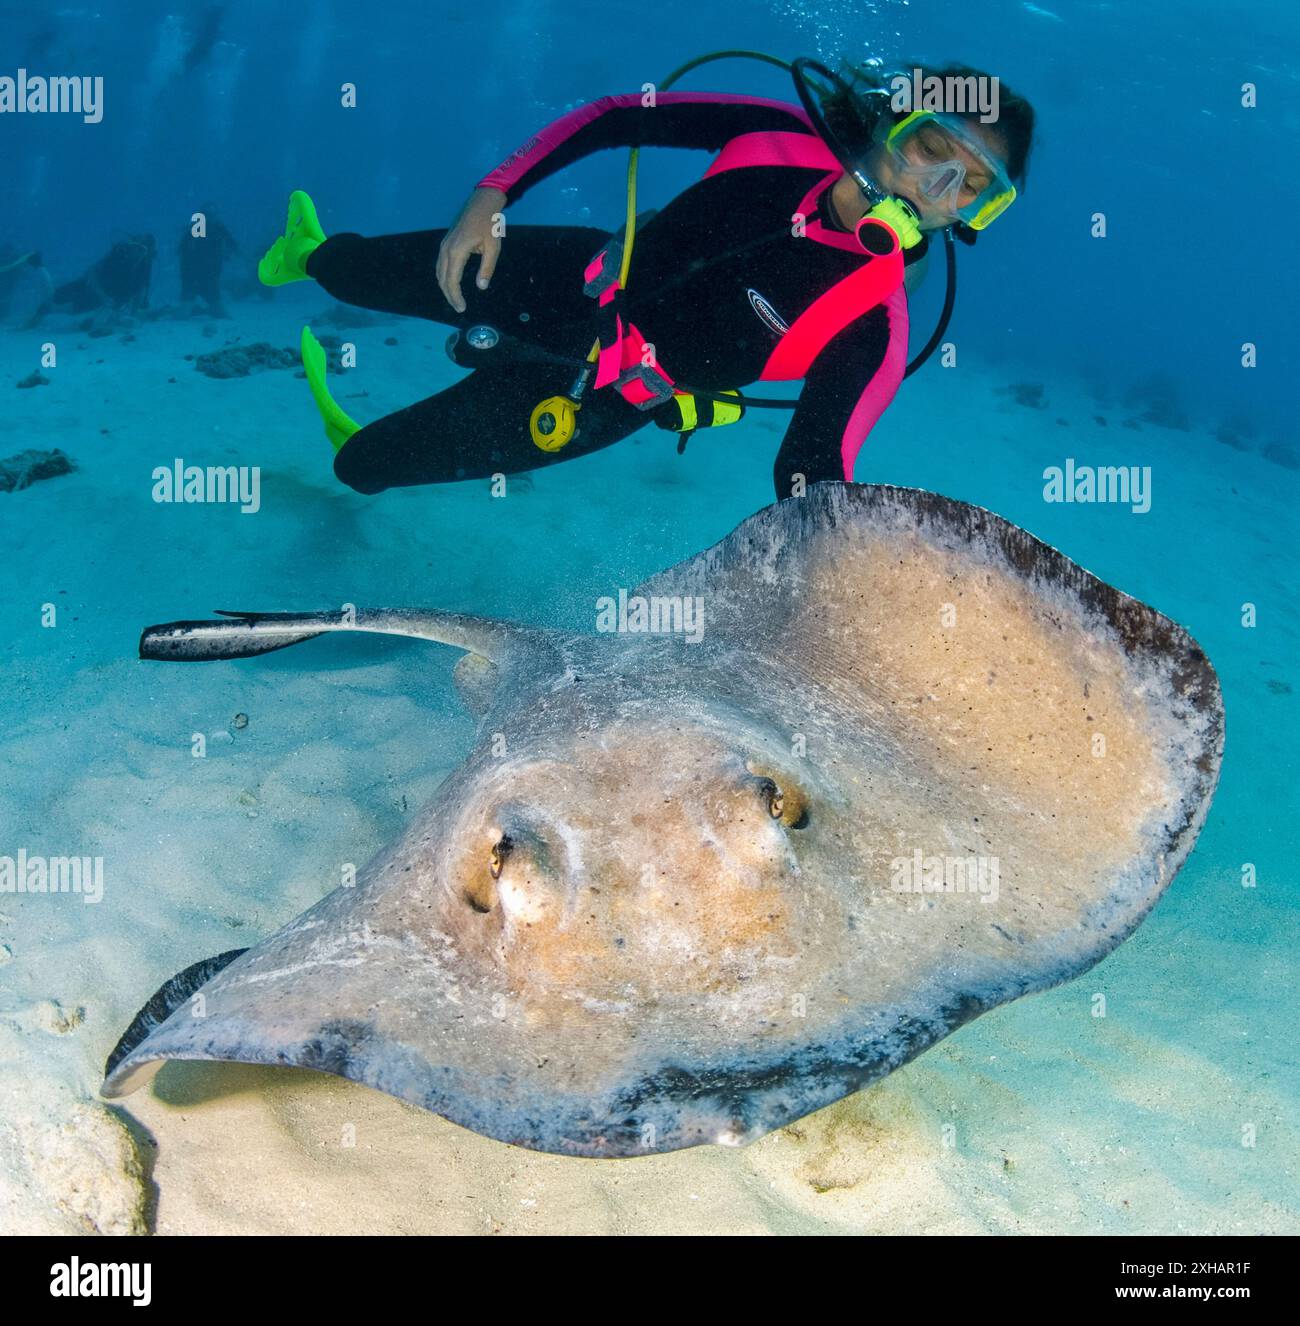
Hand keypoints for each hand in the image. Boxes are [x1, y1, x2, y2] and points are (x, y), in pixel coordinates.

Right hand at [437, 187, 506, 313]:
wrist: (481, 203)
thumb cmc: (489, 224)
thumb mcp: (493, 248)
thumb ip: (487, 268)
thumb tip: (481, 287)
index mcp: (457, 251)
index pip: (452, 280)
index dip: (455, 296)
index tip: (462, 308)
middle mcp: (446, 249)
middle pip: (442, 278)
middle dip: (449, 295)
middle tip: (459, 308)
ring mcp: (444, 245)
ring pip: (439, 272)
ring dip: (445, 287)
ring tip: (455, 299)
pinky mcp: (446, 242)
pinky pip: (440, 264)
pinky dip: (444, 277)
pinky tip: (451, 283)